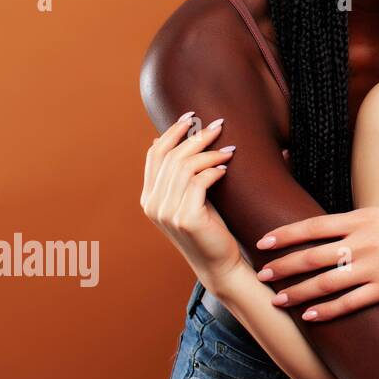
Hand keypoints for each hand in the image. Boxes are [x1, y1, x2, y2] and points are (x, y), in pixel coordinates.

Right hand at [140, 112, 241, 284]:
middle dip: (195, 137)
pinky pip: (199, 183)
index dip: (171, 132)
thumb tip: (162, 138)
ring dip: (209, 153)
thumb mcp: (190, 197)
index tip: (191, 116)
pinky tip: (226, 169)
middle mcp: (152, 204)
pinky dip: (213, 171)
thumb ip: (179, 174)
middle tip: (218, 125)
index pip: (154, 154)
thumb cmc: (209, 226)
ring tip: (228, 149)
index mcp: (149, 197)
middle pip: (171, 157)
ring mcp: (167, 213)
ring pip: (185, 167)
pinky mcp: (186, 218)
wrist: (219, 262)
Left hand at [254, 204, 378, 320]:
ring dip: (298, 293)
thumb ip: (358, 221)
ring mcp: (374, 267)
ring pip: (325, 283)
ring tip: (278, 299)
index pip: (313, 226)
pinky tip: (310, 316)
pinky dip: (327, 310)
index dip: (285, 235)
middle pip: (312, 256)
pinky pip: (350, 303)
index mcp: (362, 218)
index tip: (263, 242)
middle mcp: (363, 242)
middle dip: (283, 266)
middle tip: (262, 274)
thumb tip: (332, 229)